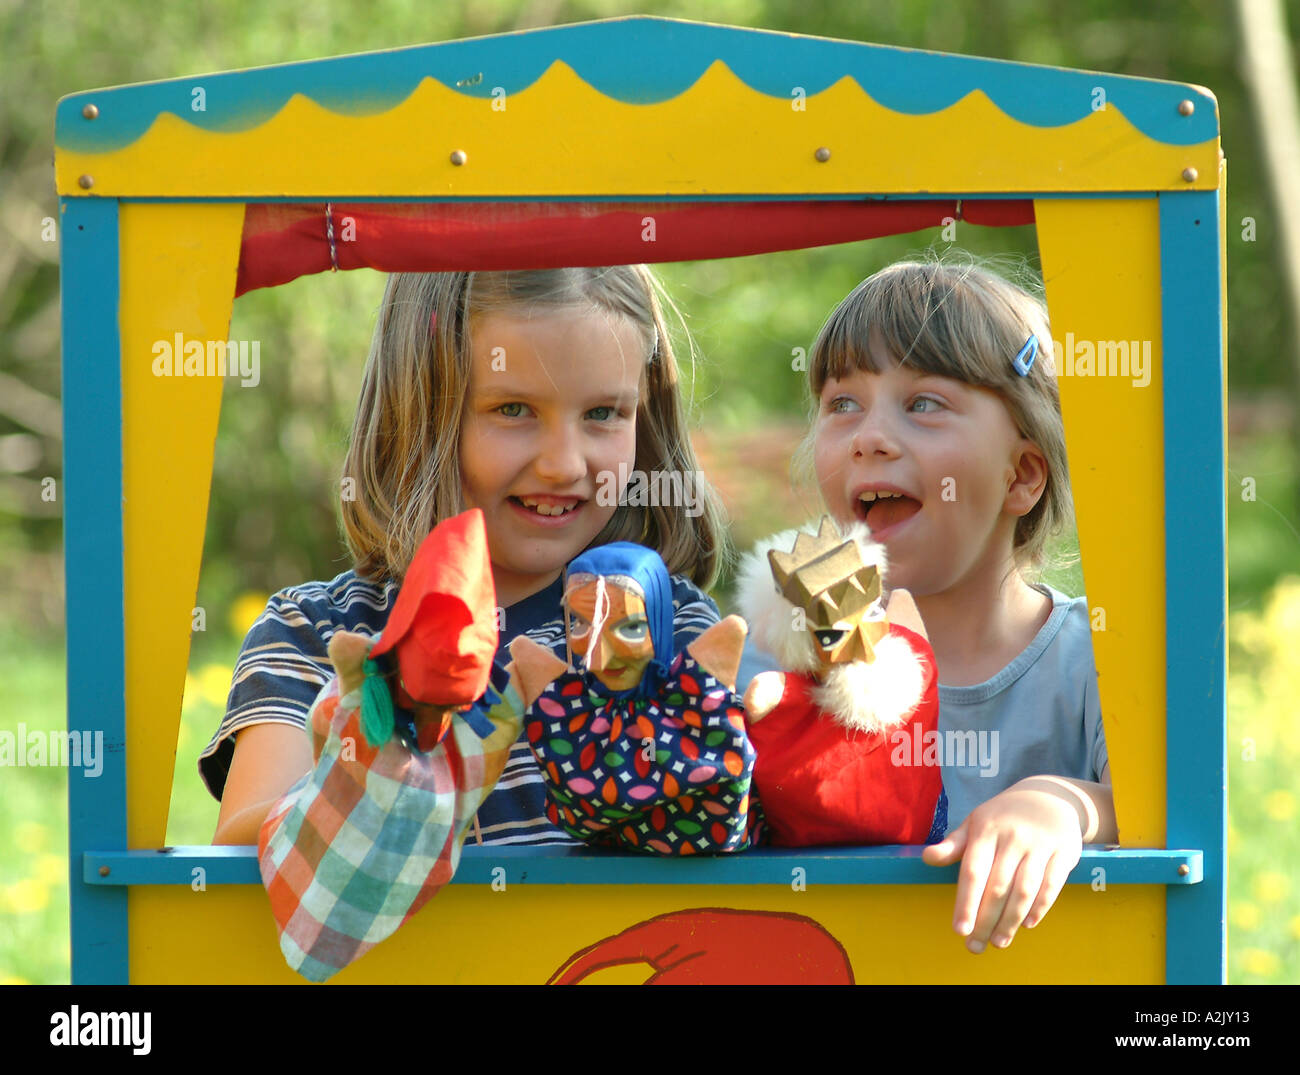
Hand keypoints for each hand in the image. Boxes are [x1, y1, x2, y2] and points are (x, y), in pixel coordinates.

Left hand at [921, 779, 1082, 952]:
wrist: (1050, 797)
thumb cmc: (1004, 817)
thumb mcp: (976, 822)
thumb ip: (953, 845)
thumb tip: (927, 858)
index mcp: (986, 829)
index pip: (973, 871)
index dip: (966, 902)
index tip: (960, 929)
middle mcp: (1013, 837)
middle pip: (997, 887)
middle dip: (985, 920)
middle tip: (975, 946)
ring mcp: (1039, 845)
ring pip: (1024, 891)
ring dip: (1011, 921)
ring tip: (999, 942)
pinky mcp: (1063, 853)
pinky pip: (1051, 886)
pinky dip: (1039, 908)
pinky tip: (1027, 925)